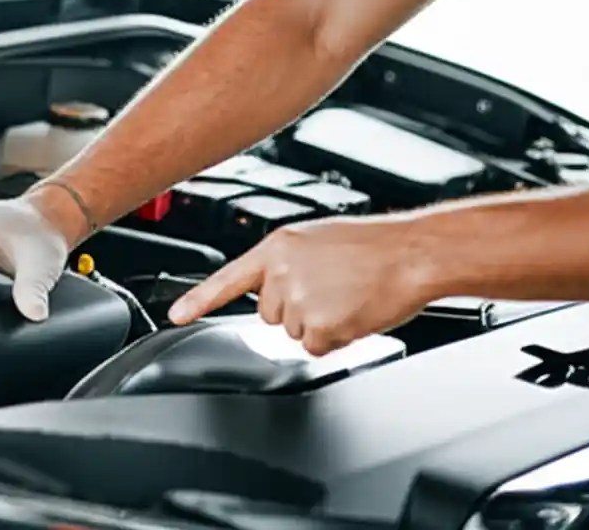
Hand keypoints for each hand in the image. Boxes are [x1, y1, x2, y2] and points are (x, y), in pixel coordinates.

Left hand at [166, 215, 439, 355]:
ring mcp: (297, 300)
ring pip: (293, 333)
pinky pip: (316, 347)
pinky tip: (353, 313)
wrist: (413, 252)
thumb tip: (275, 289)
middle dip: (298, 310)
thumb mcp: (317, 242)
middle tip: (332, 290)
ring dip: (320, 324)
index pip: (227, 279)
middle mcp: (280, 272)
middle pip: (269, 315)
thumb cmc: (375, 247)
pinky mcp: (318, 326)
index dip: (198, 301)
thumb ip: (287, 264)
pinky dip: (336, 339)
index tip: (175, 316)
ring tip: (347, 297)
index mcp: (278, 246)